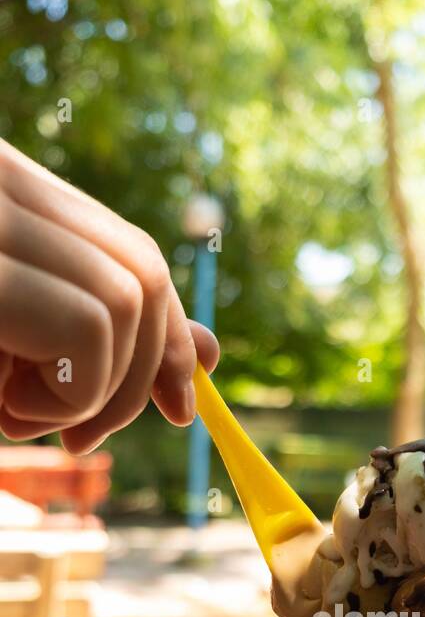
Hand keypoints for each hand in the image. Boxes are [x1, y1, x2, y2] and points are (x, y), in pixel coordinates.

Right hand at [0, 139, 218, 450]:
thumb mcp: (21, 350)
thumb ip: (108, 338)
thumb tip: (211, 352)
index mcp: (12, 190)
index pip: (132, 252)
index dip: (169, 336)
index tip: (180, 407)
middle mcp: (5, 179)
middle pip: (144, 269)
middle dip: (144, 372)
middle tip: (84, 437)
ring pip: (126, 300)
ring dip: (93, 389)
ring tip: (13, 409)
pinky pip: (89, 328)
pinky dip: (69, 394)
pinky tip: (3, 404)